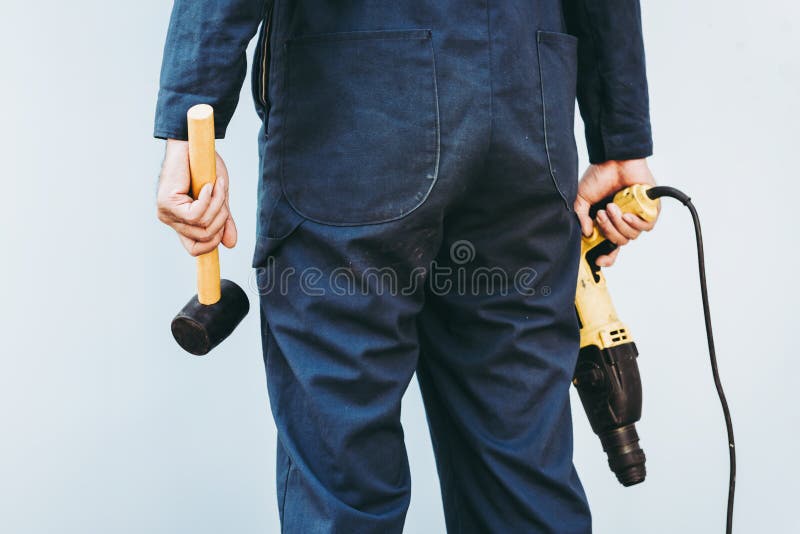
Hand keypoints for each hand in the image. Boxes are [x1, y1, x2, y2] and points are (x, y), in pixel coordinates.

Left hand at [156, 139, 236, 255]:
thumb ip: (223, 220)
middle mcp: (172, 221)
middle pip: (204, 238)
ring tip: (216, 185)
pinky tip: (206, 185)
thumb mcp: (219, 199)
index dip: (212, 245)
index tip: (224, 232)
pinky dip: (207, 199)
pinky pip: (195, 214)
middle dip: (221, 218)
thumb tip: (230, 244)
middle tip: (222, 194)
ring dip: (216, 204)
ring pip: (202, 225)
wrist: (192, 145)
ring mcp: (167, 213)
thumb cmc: (204, 168)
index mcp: (182, 223)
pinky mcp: (167, 203)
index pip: (194, 249)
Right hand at [574, 159, 657, 266]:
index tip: (598, 260)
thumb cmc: (599, 176)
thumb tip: (587, 233)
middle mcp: (622, 222)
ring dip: (618, 224)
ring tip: (612, 207)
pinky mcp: (650, 209)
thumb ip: (581, 217)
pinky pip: (646, 227)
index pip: (609, 247)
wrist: (614, 160)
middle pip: (618, 243)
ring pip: (631, 236)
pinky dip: (635, 223)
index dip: (605, 257)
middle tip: (601, 214)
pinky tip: (627, 214)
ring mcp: (636, 216)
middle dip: (608, 231)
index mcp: (607, 222)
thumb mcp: (582, 199)